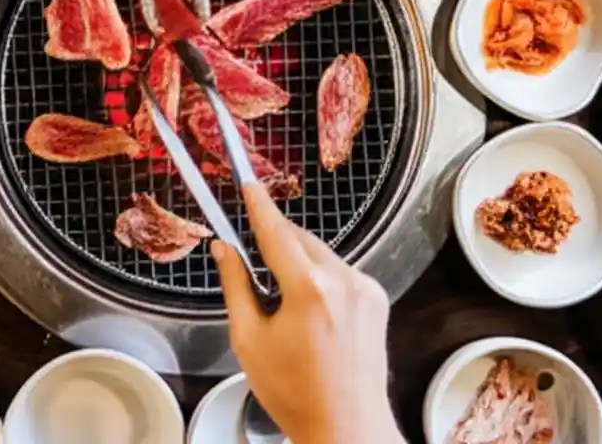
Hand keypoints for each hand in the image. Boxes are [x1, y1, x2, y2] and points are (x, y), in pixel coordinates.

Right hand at [213, 183, 405, 443]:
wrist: (347, 426)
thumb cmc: (293, 392)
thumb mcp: (249, 340)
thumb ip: (236, 286)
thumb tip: (224, 249)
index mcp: (308, 289)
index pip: (276, 232)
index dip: (259, 205)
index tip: (248, 182)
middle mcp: (343, 280)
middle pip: (300, 240)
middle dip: (275, 241)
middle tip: (251, 259)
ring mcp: (365, 288)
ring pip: (321, 255)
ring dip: (298, 262)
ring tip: (282, 303)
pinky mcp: (377, 298)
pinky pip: (341, 272)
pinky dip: (321, 279)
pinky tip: (311, 312)